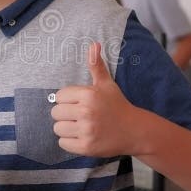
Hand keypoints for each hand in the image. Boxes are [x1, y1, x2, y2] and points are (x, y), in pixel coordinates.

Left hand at [52, 42, 142, 157]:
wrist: (135, 130)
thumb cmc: (117, 105)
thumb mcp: (106, 84)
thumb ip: (96, 65)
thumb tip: (94, 44)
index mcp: (88, 94)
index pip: (59, 96)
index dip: (67, 100)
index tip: (79, 103)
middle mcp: (86, 112)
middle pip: (56, 112)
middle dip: (65, 114)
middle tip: (79, 116)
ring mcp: (86, 130)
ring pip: (57, 128)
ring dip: (66, 129)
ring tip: (80, 127)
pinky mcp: (86, 147)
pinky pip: (63, 143)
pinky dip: (69, 142)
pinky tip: (82, 137)